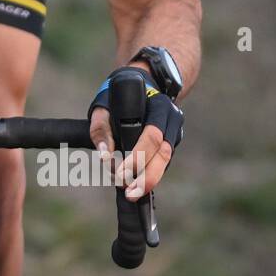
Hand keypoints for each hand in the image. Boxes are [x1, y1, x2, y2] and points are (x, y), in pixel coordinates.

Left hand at [88, 68, 183, 201]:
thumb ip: (100, 128)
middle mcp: (172, 120)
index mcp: (159, 106)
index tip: (118, 173)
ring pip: (166, 161)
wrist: (142, 82)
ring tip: (131, 193)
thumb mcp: (104, 104)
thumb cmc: (118, 94)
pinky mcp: (170, 143)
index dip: (137, 157)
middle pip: (164, 153)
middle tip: (130, 193)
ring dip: (149, 179)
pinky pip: (162, 162)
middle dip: (148, 177)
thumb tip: (104, 156)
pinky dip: (150, 174)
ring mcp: (174, 132)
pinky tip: (136, 185)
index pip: (151, 136)